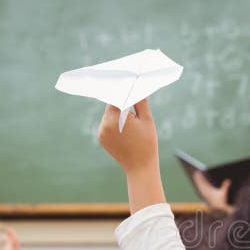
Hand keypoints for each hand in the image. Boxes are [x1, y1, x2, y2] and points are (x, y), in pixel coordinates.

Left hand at [97, 98, 165, 213]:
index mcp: (115, 118)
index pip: (116, 96)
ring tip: (129, 110)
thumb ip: (140, 101)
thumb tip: (136, 87)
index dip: (122, 88)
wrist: (140, 168)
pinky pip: (107, 124)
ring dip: (117, 111)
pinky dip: (114, 121)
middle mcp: (105, 124)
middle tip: (129, 90)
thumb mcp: (147, 120)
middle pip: (111, 104)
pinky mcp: (101, 138)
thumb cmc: (147, 143)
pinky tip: (125, 124)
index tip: (128, 81)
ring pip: (108, 114)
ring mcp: (101, 132)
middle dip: (120, 99)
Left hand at [194, 172, 232, 212]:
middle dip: (197, 178)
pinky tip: (198, 181)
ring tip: (195, 175)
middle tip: (195, 172)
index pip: (203, 183)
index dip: (200, 177)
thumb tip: (228, 180)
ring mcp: (204, 195)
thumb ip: (225, 186)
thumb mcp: (224, 193)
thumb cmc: (222, 201)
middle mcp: (205, 193)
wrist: (219, 210)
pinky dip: (199, 184)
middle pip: (200, 184)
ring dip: (197, 181)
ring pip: (199, 186)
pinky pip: (200, 189)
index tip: (198, 172)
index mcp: (208, 192)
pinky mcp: (205, 196)